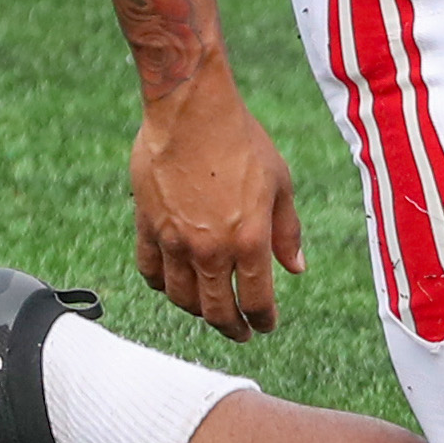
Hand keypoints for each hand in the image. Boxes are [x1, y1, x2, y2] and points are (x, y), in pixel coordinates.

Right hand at [130, 76, 305, 342]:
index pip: (256, 302)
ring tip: (208, 308)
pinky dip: (162, 285)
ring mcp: (175, 241)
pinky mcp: (148, 226)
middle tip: (239, 331)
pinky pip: (151, 271)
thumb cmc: (243, 141)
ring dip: (197, 310)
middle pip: (217, 310)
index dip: (263, 321)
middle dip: (232, 327)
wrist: (192, 110)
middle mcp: (211, 249)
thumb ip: (287, 231)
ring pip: (181, 297)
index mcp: (250, 241)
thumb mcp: (280, 184)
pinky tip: (172, 283)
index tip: (265, 325)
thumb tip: (295, 268)